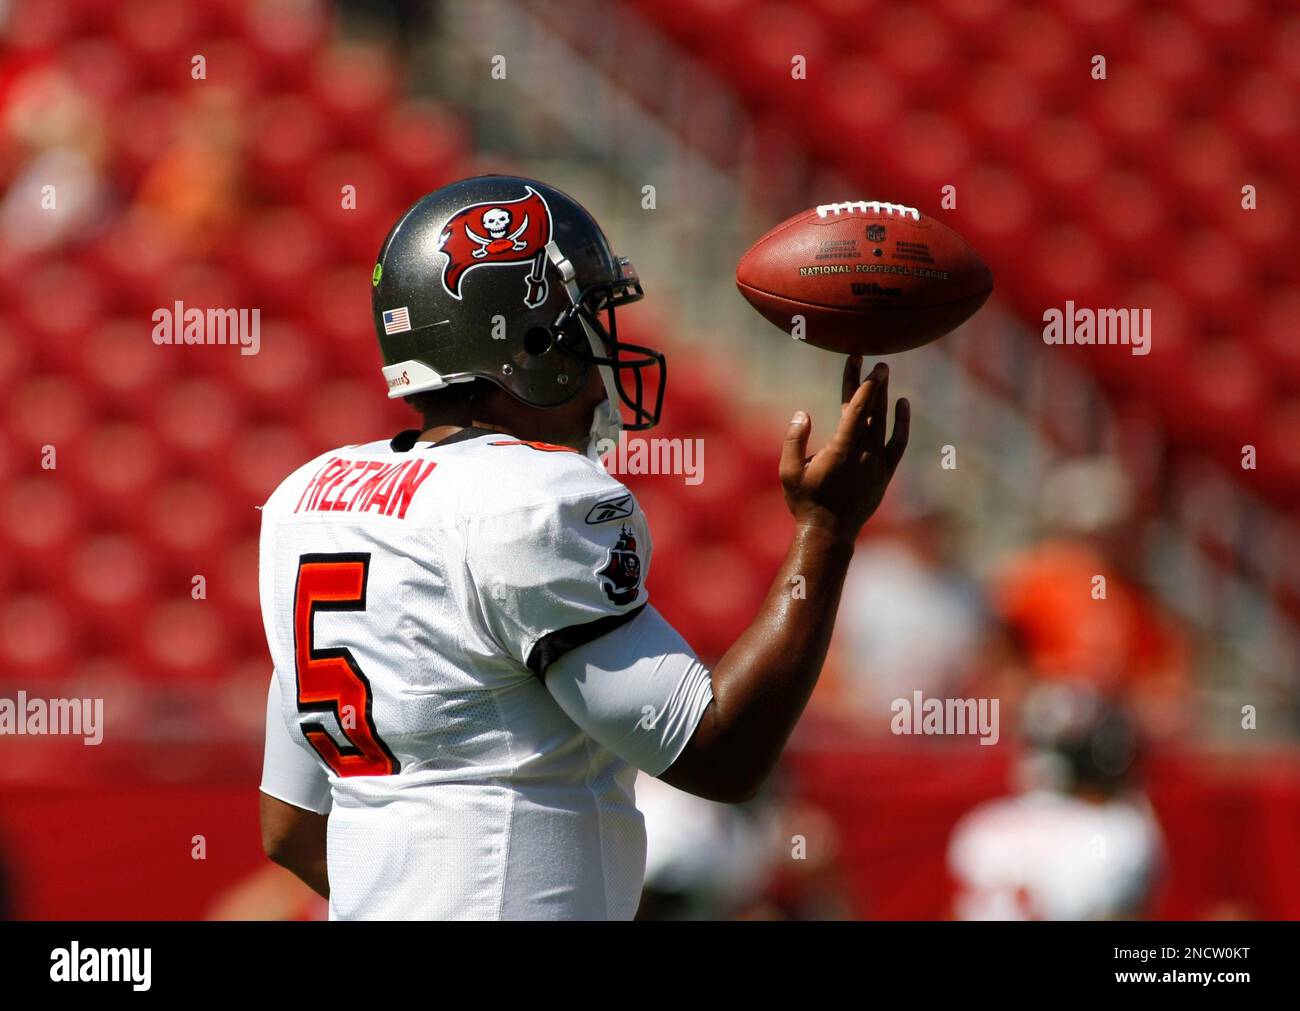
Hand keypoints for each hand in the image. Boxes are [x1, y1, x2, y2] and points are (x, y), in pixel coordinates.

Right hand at [779, 356, 909, 544]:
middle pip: (870, 410)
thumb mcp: (788, 472)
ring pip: (884, 422)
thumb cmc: (805, 501)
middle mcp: (864, 453)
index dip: (860, 383)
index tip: (863, 363)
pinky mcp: (885, 472)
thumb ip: (794, 440)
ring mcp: (877, 463)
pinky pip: (898, 442)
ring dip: (883, 397)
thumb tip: (803, 414)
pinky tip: (903, 404)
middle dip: (872, 383)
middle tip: (876, 361)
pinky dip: (903, 422)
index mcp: (841, 450)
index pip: (855, 409)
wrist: (830, 531)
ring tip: (883, 375)